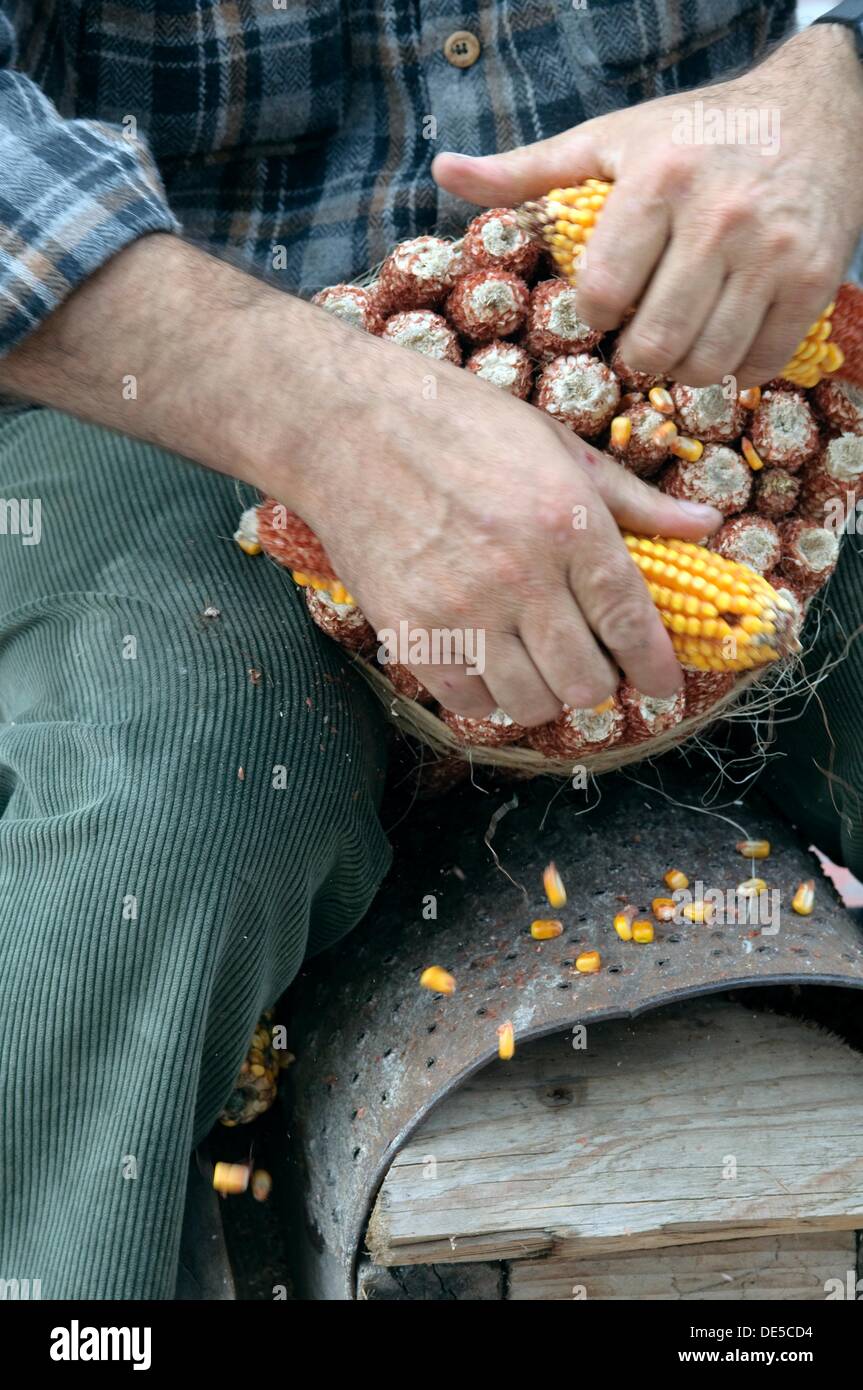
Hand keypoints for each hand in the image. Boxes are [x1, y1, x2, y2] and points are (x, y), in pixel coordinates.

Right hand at [281, 313, 720, 722]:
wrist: (348, 428)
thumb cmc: (459, 427)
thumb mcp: (557, 445)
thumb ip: (633, 501)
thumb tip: (707, 528)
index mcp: (567, 524)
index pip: (630, 624)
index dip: (656, 668)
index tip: (664, 687)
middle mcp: (520, 576)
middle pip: (585, 680)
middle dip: (599, 682)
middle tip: (589, 664)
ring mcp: (461, 610)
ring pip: (531, 702)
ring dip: (544, 693)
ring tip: (537, 666)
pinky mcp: (411, 632)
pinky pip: (469, 702)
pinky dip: (487, 695)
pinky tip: (487, 662)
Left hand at [433, 23, 862, 388]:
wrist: (816, 112)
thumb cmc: (696, 133)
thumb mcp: (609, 140)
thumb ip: (527, 171)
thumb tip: (444, 173)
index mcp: (659, 180)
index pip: (604, 293)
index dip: (594, 314)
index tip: (603, 305)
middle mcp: (720, 217)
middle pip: (655, 342)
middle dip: (635, 356)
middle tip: (637, 340)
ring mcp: (774, 252)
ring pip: (709, 363)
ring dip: (683, 370)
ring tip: (676, 343)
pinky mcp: (815, 279)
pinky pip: (763, 362)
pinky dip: (738, 370)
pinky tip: (724, 342)